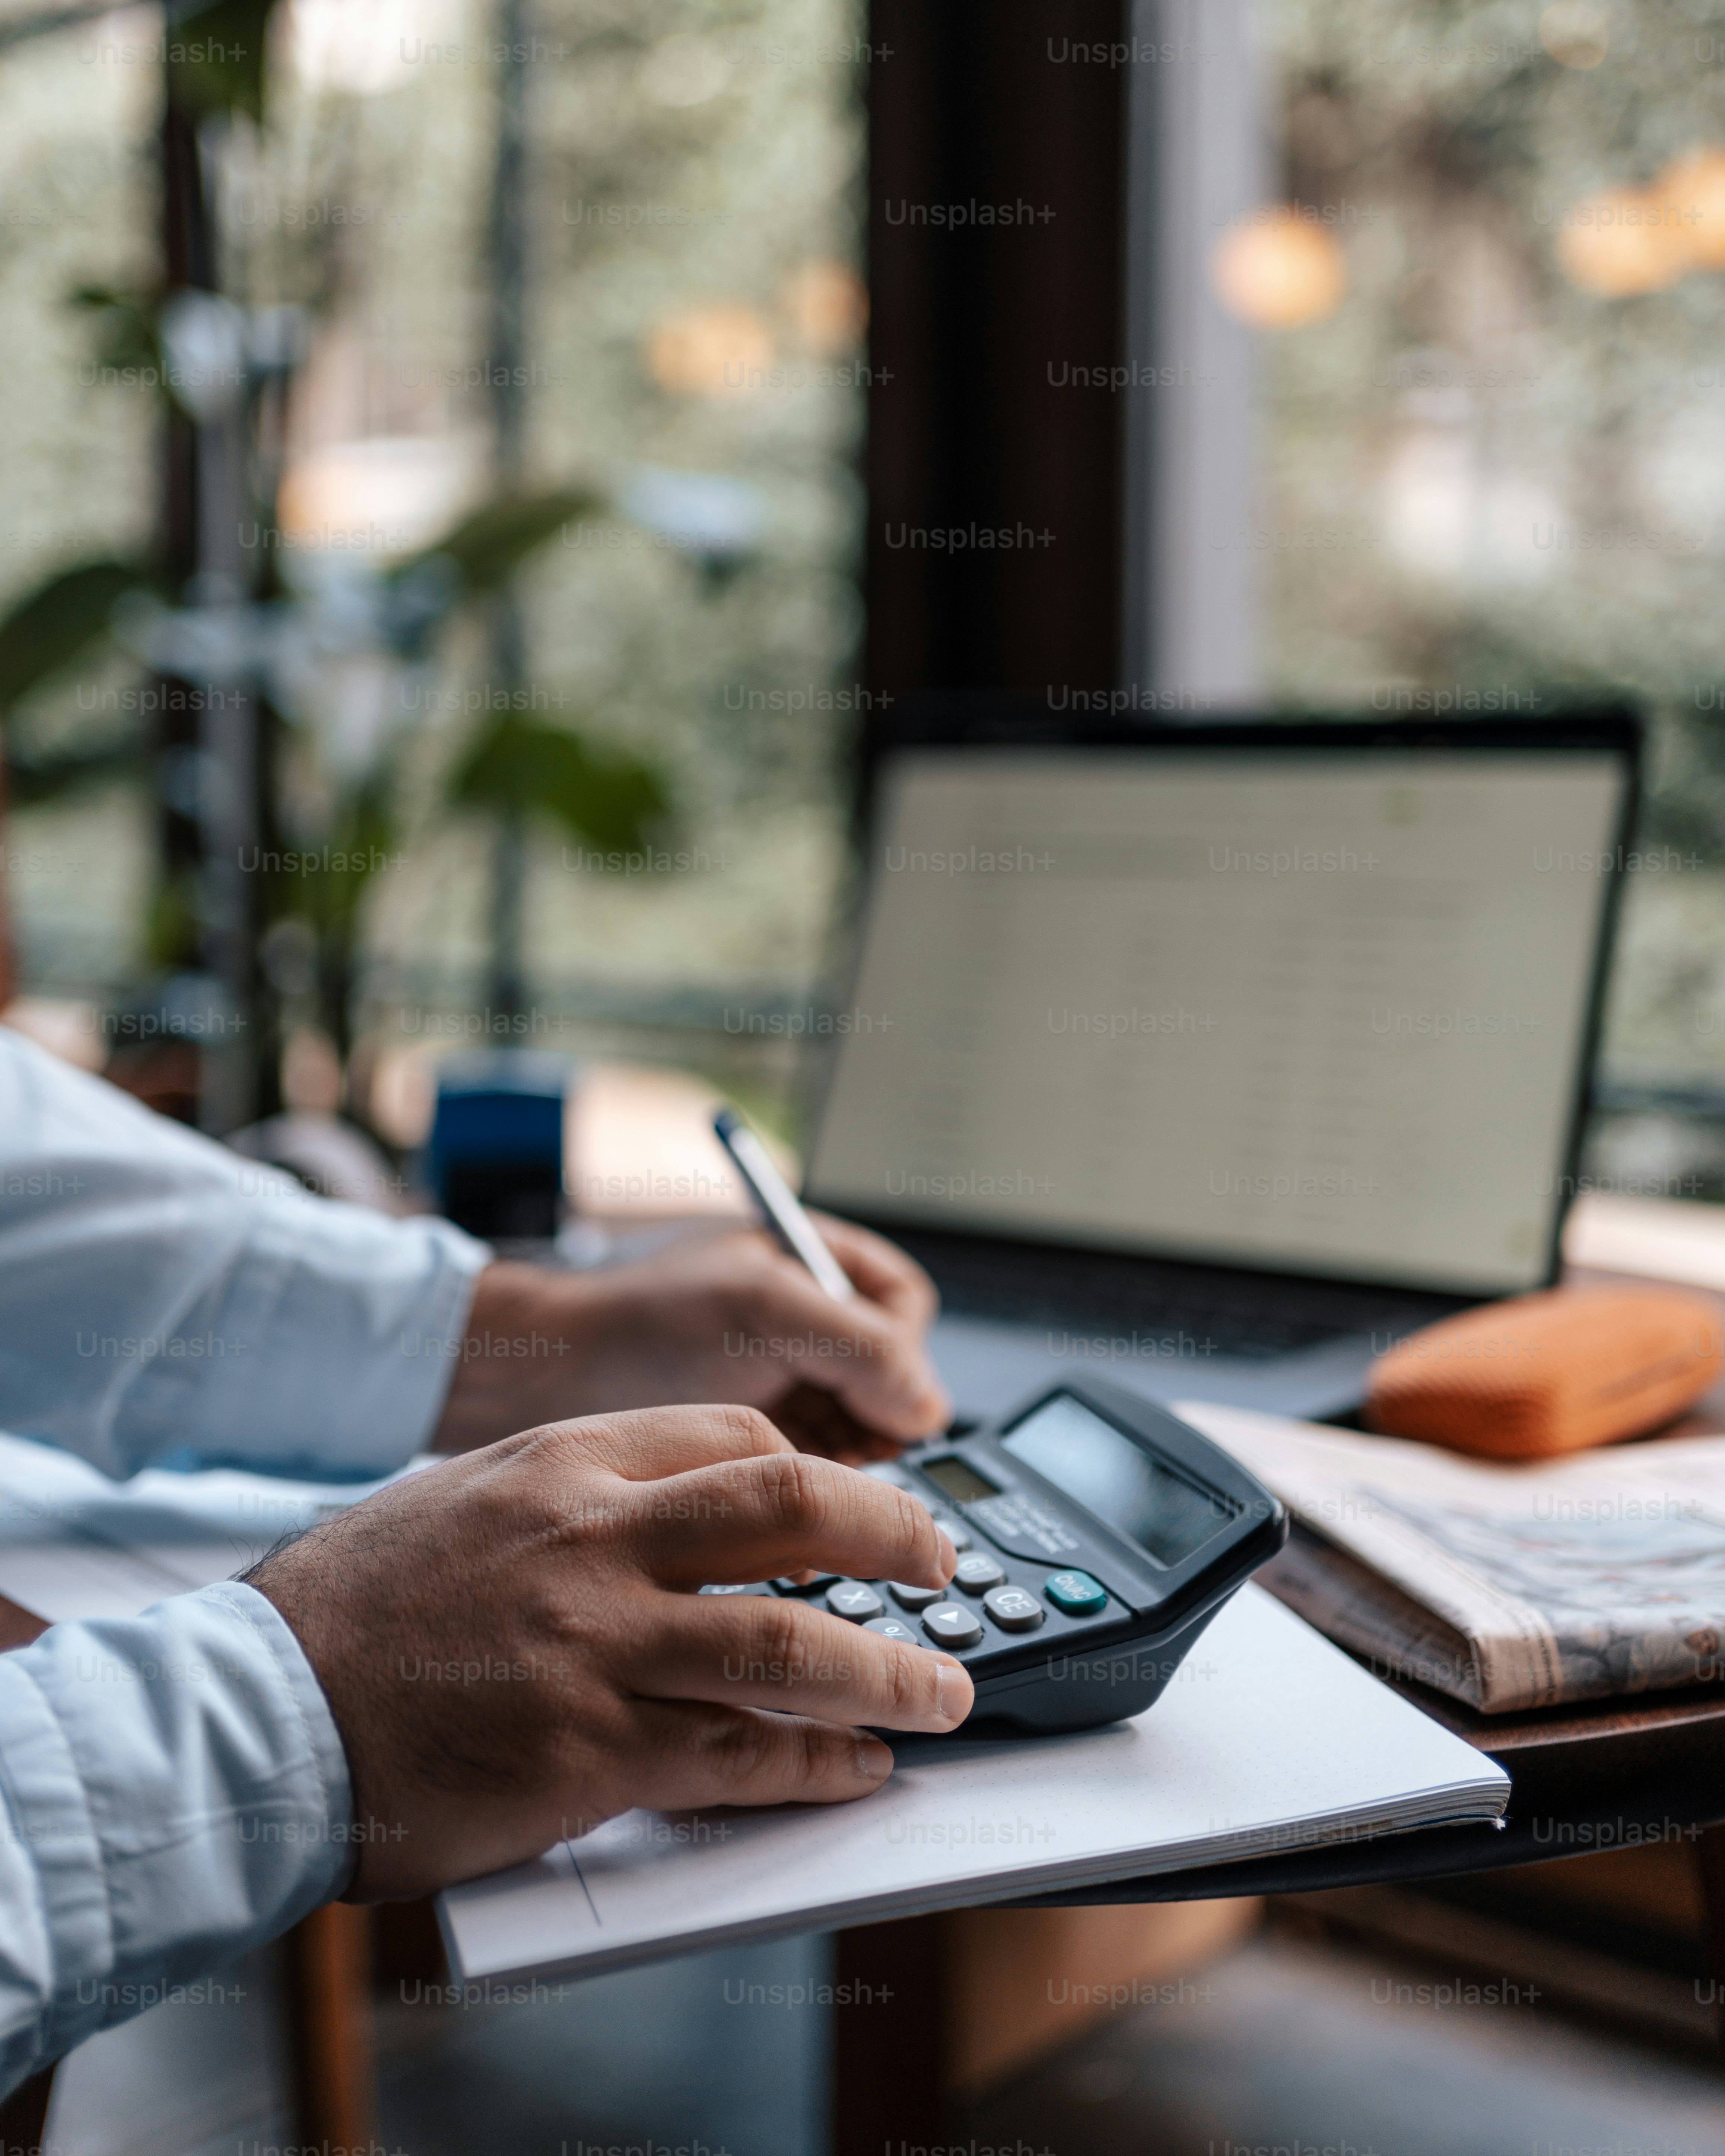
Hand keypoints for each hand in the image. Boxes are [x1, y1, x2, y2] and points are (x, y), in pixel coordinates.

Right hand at [249, 1404, 971, 1897]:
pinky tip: (858, 1769)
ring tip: (945, 1690)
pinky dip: (816, 1766)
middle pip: (793, 1509)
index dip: (819, 1472)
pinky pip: (739, 1756)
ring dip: (889, 1670)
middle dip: (895, 1532)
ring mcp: (598, 1646)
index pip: (736, 1440)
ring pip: (790, 1643)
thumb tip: (668, 1519)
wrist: (258, 1709)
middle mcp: (595, 1540)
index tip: (855, 1507)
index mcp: (567, 1463)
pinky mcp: (588, 1753)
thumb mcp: (465, 1498)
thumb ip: (573, 1498)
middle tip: (942, 1562)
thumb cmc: (353, 1607)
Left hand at [433, 1217, 950, 1462]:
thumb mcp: (761, 1310)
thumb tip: (927, 1409)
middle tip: (834, 1445)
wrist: (544, 1376)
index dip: (901, 1357)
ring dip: (838, 1457)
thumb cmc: (640, 1319)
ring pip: (854, 1430)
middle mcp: (804, 1320)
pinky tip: (774, 1496)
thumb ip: (859, 1346)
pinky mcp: (750, 1434)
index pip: (906, 1309)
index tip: (876, 1401)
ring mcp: (779, 1378)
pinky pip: (812, 1465)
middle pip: (888, 1378)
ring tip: (795, 1469)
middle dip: (870, 1418)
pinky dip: (803, 1484)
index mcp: (816, 1261)